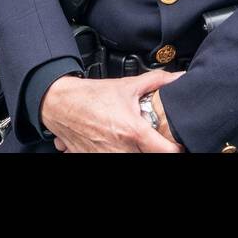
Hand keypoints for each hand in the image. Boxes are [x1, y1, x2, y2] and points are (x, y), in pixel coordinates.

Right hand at [42, 69, 184, 152]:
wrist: (60, 104)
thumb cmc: (91, 96)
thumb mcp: (126, 85)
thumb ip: (155, 81)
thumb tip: (177, 77)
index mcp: (132, 132)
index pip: (165, 152)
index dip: (176, 149)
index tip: (177, 144)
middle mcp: (121, 149)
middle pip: (149, 156)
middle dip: (152, 147)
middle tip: (151, 136)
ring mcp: (107, 157)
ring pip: (132, 158)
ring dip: (135, 150)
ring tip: (131, 138)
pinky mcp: (93, 161)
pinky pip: (111, 158)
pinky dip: (119, 151)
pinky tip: (115, 142)